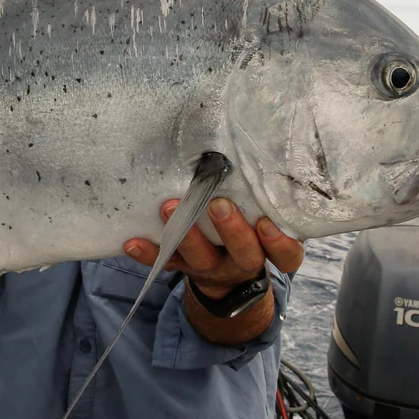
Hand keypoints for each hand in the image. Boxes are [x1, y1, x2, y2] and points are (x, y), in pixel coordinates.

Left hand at [123, 198, 304, 298]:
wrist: (228, 275)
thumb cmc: (252, 227)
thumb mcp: (267, 214)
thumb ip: (268, 193)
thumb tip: (266, 143)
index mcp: (269, 249)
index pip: (287, 256)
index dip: (279, 244)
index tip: (267, 224)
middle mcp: (243, 261)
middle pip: (244, 253)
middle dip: (231, 230)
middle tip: (218, 205)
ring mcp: (212, 267)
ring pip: (201, 258)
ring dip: (185, 235)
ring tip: (170, 207)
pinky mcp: (185, 268)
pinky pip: (166, 263)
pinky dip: (149, 253)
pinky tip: (132, 241)